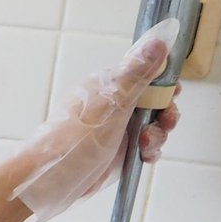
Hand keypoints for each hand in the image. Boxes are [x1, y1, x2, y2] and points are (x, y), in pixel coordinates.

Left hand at [7, 22, 182, 221]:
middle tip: (165, 121)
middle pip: (154, 101)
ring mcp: (115, 130)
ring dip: (157, 134)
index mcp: (108, 86)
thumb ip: (138, 74)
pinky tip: (145, 156)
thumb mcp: (111, 103)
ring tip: (146, 143)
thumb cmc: (73, 141)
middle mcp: (113, 106)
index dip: (164, 82)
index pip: (146, 74)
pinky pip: (143, 147)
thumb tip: (158, 41)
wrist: (47, 181)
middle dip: (165, 111)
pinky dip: (149, 150)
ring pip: (152, 125)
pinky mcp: (116, 153)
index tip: (173, 92)